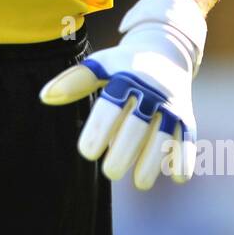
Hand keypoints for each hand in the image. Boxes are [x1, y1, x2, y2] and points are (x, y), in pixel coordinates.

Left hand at [39, 0, 206, 188]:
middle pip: (138, 126)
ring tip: (140, 182)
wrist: (167, 51)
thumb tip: (45, 97)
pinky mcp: (186, 117)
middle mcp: (152, 91)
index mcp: (127, 78)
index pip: (111, 106)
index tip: (87, 152)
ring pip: (165, 136)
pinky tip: (176, 177)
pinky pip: (188, 138)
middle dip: (125, 152)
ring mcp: (172, 105)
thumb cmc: (123, 65)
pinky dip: (185, 158)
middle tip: (110, 172)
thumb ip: (73, 81)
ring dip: (154, 162)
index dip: (99, 130)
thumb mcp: (100, 66)